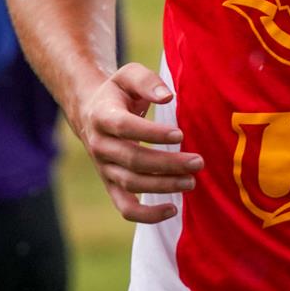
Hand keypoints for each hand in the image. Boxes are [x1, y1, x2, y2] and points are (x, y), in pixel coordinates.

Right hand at [74, 62, 200, 223]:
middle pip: (132, 160)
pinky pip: (126, 207)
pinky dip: (147, 215)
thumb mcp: (128, 75)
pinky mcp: (111, 185)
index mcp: (102, 116)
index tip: (179, 135)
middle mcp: (100, 145)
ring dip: (163, 186)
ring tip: (192, 181)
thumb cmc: (119, 92)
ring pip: (131, 184)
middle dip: (167, 164)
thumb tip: (168, 97)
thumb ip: (147, 82)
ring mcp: (104, 168)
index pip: (125, 127)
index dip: (152, 134)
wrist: (91, 113)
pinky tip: (173, 210)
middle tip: (198, 161)